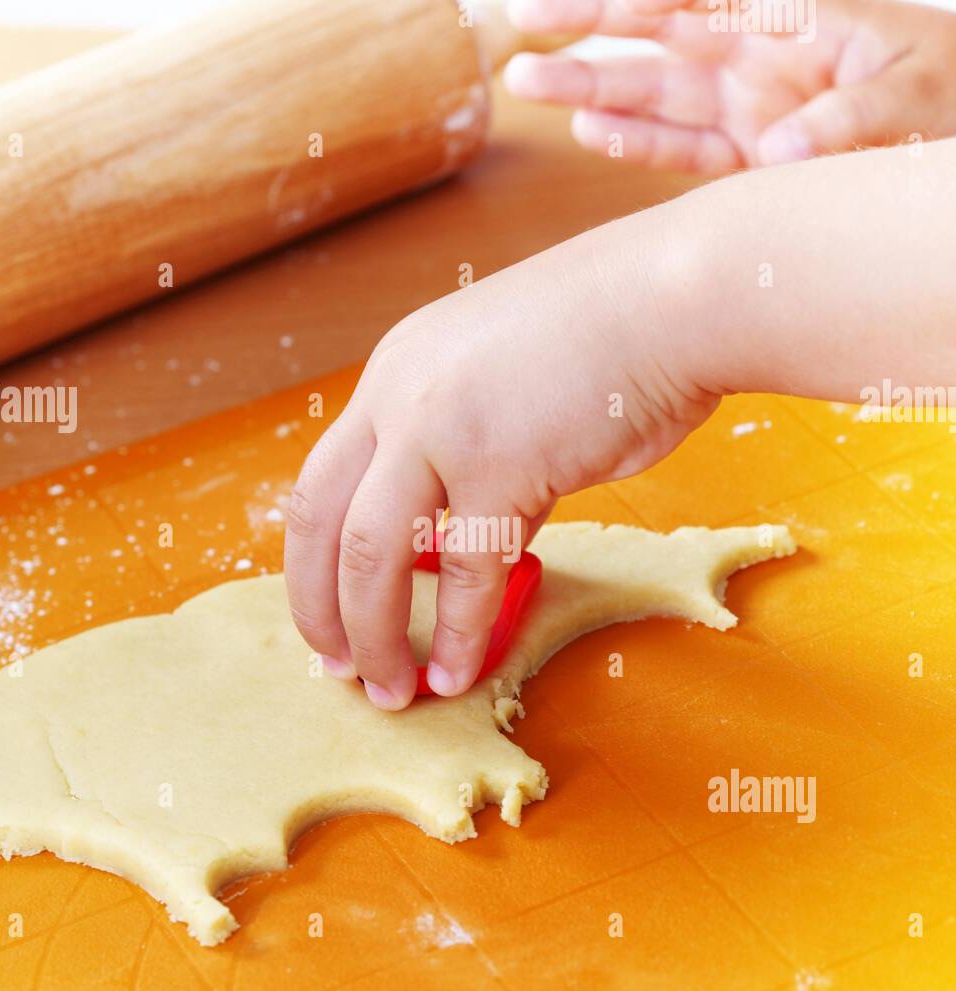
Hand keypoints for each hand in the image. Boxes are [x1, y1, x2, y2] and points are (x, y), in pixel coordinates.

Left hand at [284, 213, 717, 708]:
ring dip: (375, 633)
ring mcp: (441, 428)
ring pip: (373, 554)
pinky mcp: (500, 464)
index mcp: (395, 374)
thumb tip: (461, 544)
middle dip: (320, 606)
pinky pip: (468, 573)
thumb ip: (469, 462)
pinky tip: (458, 673)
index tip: (328, 613)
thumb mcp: (501, 390)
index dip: (315, 560)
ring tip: (389, 689)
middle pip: (317, 520)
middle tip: (334, 667)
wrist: (674, 301)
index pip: (322, 480)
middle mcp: (398, 396)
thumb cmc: (607, 344)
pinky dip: (460, 634)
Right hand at [504, 0, 955, 172]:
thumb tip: (778, 150)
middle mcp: (760, 59)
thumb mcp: (915, 97)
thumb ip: (852, 119)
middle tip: (524, 16)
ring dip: (590, 87)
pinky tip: (589, 133)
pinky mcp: (741, 160)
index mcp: (804, 20)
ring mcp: (744, 110)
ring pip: (653, 91)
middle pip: (663, 30)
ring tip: (525, 81)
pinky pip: (678, 151)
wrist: (951, 135)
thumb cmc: (946, 97)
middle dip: (592, 21)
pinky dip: (636, 144)